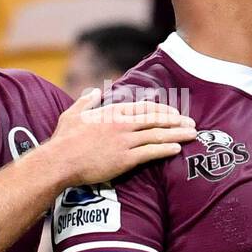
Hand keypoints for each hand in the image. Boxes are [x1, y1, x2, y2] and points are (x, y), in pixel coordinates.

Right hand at [45, 88, 196, 186]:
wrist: (60, 161)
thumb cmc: (64, 139)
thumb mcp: (72, 113)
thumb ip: (86, 101)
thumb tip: (94, 91)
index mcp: (112, 112)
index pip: (144, 107)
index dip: (163, 109)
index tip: (174, 112)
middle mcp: (122, 124)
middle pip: (156, 119)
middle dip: (176, 121)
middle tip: (191, 123)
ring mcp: (124, 141)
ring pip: (157, 135)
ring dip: (177, 134)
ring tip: (192, 135)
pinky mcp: (125, 158)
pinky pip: (151, 152)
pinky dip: (165, 150)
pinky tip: (177, 149)